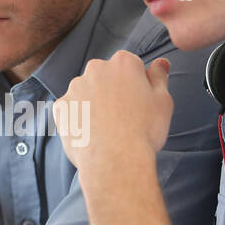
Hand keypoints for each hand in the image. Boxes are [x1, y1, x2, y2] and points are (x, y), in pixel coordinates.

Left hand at [52, 51, 171, 171]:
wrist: (115, 161)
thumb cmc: (143, 131)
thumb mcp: (163, 101)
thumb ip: (159, 77)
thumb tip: (160, 63)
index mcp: (123, 63)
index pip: (130, 66)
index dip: (135, 85)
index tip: (138, 102)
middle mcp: (96, 69)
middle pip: (105, 76)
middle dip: (112, 91)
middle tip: (123, 117)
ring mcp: (75, 88)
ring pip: (86, 92)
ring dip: (94, 104)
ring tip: (106, 128)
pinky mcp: (62, 107)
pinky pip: (71, 109)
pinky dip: (78, 118)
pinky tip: (91, 133)